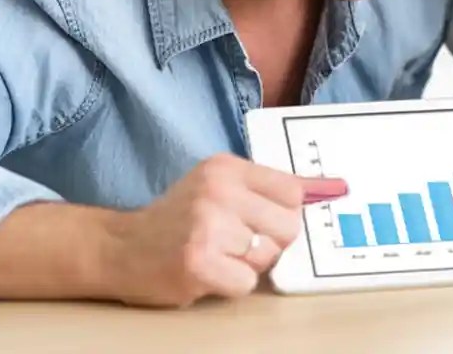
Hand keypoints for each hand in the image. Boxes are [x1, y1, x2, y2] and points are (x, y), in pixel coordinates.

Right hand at [102, 153, 346, 306]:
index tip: (274, 222)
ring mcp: (207, 227)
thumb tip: (333, 188)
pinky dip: (231, 284)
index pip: (292, 191)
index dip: (288, 213)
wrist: (119, 248)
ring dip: (248, 264)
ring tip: (217, 255)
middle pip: (288, 226)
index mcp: (226, 168)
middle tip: (237, 242)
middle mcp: (218, 192)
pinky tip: (207, 272)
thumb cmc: (179, 219)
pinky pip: (247, 282)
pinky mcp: (198, 262)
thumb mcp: (219, 187)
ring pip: (268, 256)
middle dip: (270, 242)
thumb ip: (270, 188)